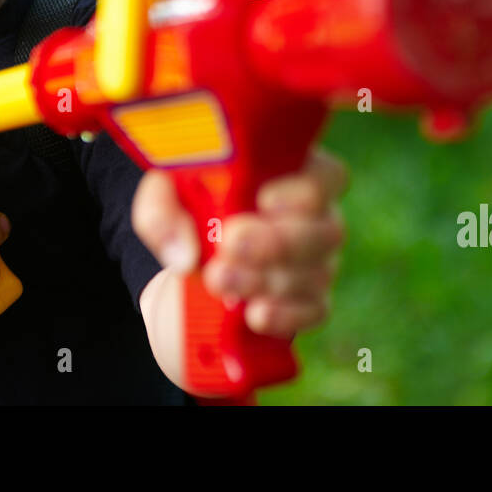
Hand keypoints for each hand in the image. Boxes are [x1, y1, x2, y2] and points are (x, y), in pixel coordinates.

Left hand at [133, 147, 347, 337]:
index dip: (305, 191)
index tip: (262, 200)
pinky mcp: (311, 300)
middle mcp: (316, 217)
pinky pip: (316, 311)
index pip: (328, 176)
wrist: (190, 259)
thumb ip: (162, 212)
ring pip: (317, 273)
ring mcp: (319, 261)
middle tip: (230, 246)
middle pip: (328, 230)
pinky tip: (253, 313)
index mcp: (292, 175)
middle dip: (276, 243)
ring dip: (266, 280)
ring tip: (218, 280)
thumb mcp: (164, 196)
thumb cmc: (189, 209)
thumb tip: (185, 255)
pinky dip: (285, 315)